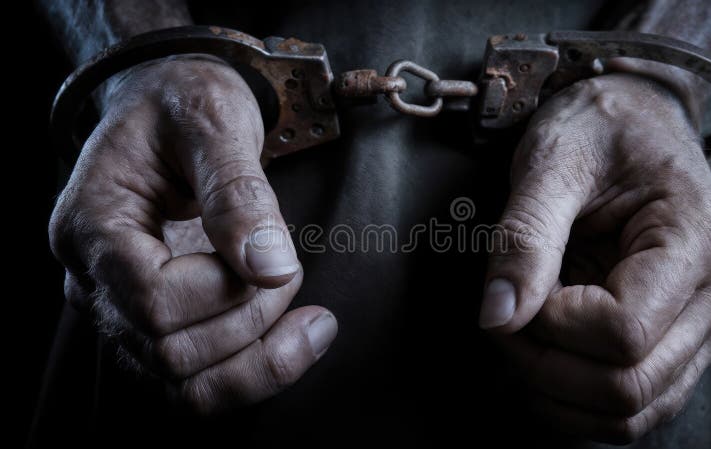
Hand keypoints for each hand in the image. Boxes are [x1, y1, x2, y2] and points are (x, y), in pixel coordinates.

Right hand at [49, 56, 337, 412]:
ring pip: (180, 386)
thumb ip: (238, 194)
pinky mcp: (152, 324)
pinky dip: (250, 373)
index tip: (275, 252)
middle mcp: (92, 279)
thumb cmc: (183, 103)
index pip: (151, 299)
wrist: (169, 108)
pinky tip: (295, 340)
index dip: (225, 291)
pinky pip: (194, 383)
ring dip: (259, 363)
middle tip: (292, 268)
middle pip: (168, 351)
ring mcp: (118, 308)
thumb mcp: (213, 123)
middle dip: (251, 320)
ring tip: (312, 323)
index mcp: (93, 224)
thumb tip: (270, 267)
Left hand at [479, 73, 710, 441]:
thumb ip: (523, 239)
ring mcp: (702, 328)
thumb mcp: (551, 163)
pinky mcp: (678, 344)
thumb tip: (495, 318)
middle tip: (503, 318)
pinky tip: (541, 357)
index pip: (622, 332)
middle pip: (628, 388)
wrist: (631, 119)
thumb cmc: (598, 127)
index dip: (552, 324)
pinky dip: (574, 399)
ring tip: (519, 336)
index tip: (518, 288)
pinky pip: (632, 408)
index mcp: (697, 242)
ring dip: (555, 392)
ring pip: (631, 414)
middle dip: (544, 367)